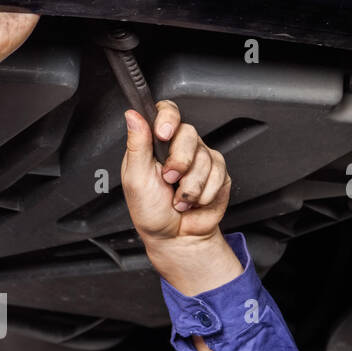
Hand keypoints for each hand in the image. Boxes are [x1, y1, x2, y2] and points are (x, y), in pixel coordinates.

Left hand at [121, 100, 230, 243]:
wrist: (175, 238)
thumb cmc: (151, 212)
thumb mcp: (135, 179)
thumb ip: (136, 145)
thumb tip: (132, 115)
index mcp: (155, 144)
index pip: (166, 113)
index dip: (169, 118)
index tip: (163, 134)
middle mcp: (178, 148)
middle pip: (189, 134)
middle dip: (179, 162)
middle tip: (169, 180)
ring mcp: (200, 159)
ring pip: (205, 157)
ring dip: (190, 186)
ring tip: (178, 198)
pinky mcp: (218, 173)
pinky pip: (218, 174)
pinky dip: (203, 194)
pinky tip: (193, 201)